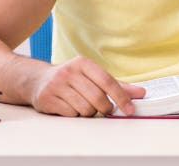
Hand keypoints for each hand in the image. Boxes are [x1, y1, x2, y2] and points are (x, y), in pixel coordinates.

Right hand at [30, 56, 145, 116]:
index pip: (107, 81)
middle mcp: (69, 71)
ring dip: (88, 112)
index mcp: (83, 63)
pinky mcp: (47, 98)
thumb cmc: (71, 79)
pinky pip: (71, 114)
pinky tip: (69, 106)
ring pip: (85, 109)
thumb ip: (117, 85)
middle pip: (97, 98)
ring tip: (81, 104)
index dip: (121, 97)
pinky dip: (74, 114)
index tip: (130, 109)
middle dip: (104, 108)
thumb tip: (140, 93)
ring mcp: (57, 84)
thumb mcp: (93, 76)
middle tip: (103, 108)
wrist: (38, 80)